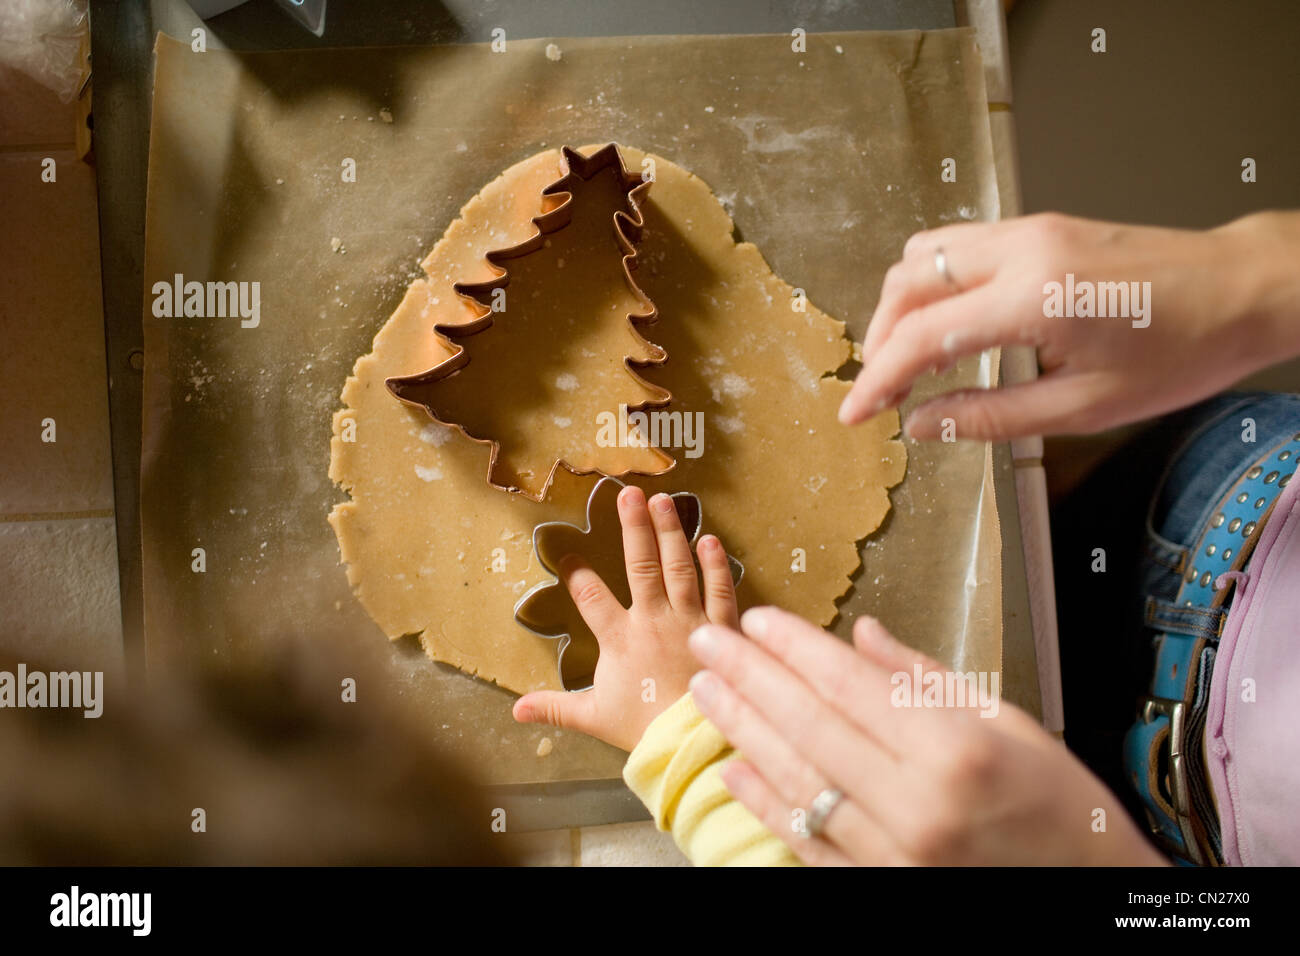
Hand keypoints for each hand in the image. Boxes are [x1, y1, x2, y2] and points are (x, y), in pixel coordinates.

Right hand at [513, 485, 740, 751]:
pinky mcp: (722, 628)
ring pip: (679, 567)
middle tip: (627, 493)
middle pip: (641, 566)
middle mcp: (654, 622)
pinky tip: (710, 539)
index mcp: (620, 640)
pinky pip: (720, 590)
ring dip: (670, 532)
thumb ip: (555, 707)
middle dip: (633, 527)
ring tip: (662, 501)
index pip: (592, 599)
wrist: (694, 742)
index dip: (578, 575)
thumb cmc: (645, 728)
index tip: (569, 554)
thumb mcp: (593, 717)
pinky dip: (716, 565)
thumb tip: (515, 710)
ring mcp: (690, 621)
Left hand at [687, 607, 1167, 865]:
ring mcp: (893, 856)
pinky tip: (732, 770)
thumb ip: (924, 679)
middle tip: (710, 641)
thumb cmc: (1060, 806)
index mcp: (956, 753)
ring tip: (706, 690)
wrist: (1092, 894)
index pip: (850, 686)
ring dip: (742, 732)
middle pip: (809, 728)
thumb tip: (861, 635)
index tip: (759, 619)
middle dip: (750, 677)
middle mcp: (918, 808)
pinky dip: (766, 804)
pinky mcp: (878, 889)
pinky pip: (806, 841)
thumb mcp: (1008, 723)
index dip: (796, 648)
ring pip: (796, 782)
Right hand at [839, 210, 1299, 440]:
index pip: (922, 337)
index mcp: (1035, 299)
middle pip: (907, 283)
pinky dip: (931, 285)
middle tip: (879, 393)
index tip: (855, 414)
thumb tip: (923, 424)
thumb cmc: (1182, 350)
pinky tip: (944, 325)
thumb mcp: (1085, 407)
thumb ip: (992, 416)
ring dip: (900, 307)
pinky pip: (958, 246)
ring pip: (923, 255)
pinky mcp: (1039, 225)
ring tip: (905, 360)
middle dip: (879, 341)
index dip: (877, 380)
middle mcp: (1022, 249)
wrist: (1242, 288)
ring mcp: (1029, 228)